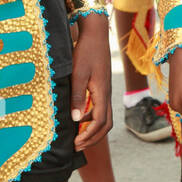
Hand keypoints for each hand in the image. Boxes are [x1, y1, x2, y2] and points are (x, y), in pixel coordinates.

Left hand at [71, 14, 112, 149]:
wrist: (95, 35)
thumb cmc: (85, 52)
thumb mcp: (77, 74)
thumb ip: (77, 97)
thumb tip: (75, 119)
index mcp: (102, 93)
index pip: (99, 123)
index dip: (88, 136)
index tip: (76, 144)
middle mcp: (106, 95)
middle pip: (105, 124)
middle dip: (92, 138)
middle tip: (77, 146)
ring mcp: (105, 91)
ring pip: (104, 118)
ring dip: (92, 130)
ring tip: (77, 136)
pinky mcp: (101, 87)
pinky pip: (100, 109)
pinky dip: (91, 119)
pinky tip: (78, 118)